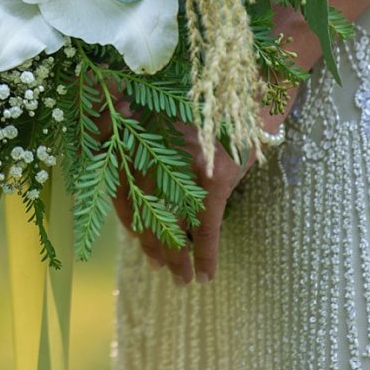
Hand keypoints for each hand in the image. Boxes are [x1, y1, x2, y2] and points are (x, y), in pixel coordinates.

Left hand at [107, 92, 257, 285]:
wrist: (250, 91)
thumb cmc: (206, 100)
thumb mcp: (164, 106)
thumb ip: (137, 127)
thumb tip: (125, 158)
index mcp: (137, 137)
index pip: (119, 189)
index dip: (127, 219)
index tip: (136, 238)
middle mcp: (154, 153)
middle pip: (143, 213)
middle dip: (151, 245)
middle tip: (157, 265)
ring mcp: (184, 169)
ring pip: (172, 226)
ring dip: (175, 258)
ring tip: (180, 278)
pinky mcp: (215, 181)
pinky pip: (206, 228)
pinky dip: (206, 255)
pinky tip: (206, 275)